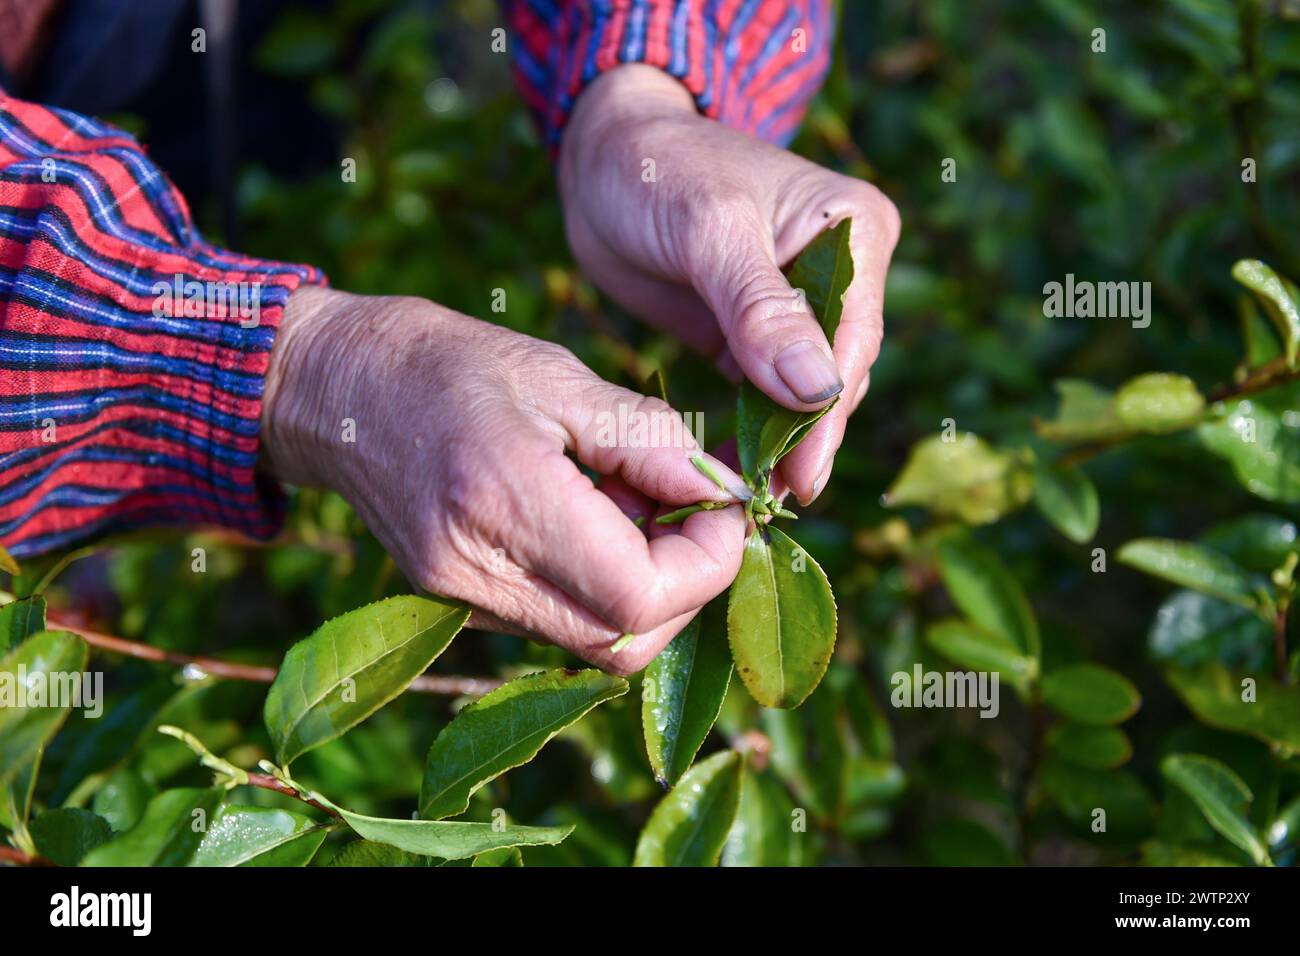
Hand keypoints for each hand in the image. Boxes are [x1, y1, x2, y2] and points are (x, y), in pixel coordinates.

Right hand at [261, 285, 747, 673]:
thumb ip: (651, 441)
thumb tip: (726, 494)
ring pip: (596, 643)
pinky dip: (602, 587)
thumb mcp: (560, 375)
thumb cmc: (445, 363)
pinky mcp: (456, 605)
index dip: (708, 563)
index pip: (640, 595)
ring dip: (649, 589)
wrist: (332, 390)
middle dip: (688, 587)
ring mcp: (460, 600)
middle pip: (624, 643)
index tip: (725, 505)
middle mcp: (477, 572)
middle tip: (698, 513)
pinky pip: (558, 623)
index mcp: (504, 500)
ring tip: (644, 506)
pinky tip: (599, 522)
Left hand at [560, 64, 900, 504]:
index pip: (852, 338)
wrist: (604, 161)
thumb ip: (761, 309)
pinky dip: (756, 433)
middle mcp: (841, 272)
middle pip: (836, 374)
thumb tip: (818, 391)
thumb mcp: (709, 231)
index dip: (826, 412)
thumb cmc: (660, 173)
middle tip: (775, 504)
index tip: (801, 475)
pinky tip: (738, 473)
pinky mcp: (757, 335)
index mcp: (853, 231)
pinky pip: (768, 395)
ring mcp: (801, 309)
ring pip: (805, 394)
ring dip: (785, 444)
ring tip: (757, 500)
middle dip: (808, 438)